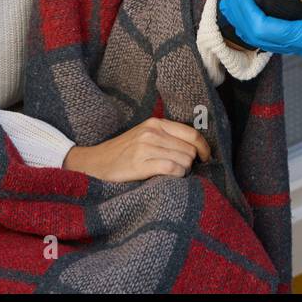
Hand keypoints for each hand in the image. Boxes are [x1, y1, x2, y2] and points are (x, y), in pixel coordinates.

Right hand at [61, 117, 211, 181]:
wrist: (95, 162)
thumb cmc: (123, 152)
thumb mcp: (145, 136)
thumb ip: (166, 137)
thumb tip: (196, 148)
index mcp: (156, 123)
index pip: (192, 133)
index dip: (204, 147)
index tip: (206, 158)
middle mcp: (152, 132)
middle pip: (190, 149)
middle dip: (191, 162)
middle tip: (182, 169)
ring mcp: (146, 147)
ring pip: (183, 160)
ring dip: (183, 171)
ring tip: (172, 174)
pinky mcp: (140, 164)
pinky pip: (172, 169)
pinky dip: (176, 176)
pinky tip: (169, 178)